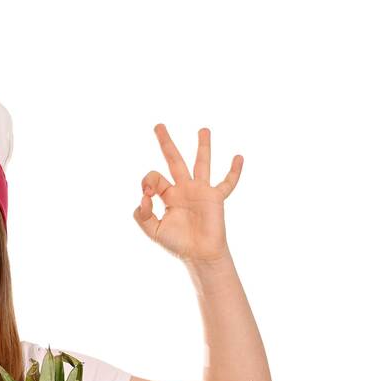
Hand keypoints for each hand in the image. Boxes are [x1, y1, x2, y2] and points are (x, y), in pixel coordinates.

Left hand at [133, 124, 241, 262]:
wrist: (199, 255)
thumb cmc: (177, 244)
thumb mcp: (152, 230)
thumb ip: (142, 214)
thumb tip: (144, 196)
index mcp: (167, 195)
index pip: (154, 177)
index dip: (148, 181)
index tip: (148, 194)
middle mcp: (183, 189)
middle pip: (174, 159)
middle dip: (166, 143)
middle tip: (158, 125)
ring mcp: (201, 191)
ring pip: (201, 163)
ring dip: (203, 146)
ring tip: (203, 129)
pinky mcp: (216, 198)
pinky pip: (227, 183)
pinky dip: (234, 171)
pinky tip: (238, 157)